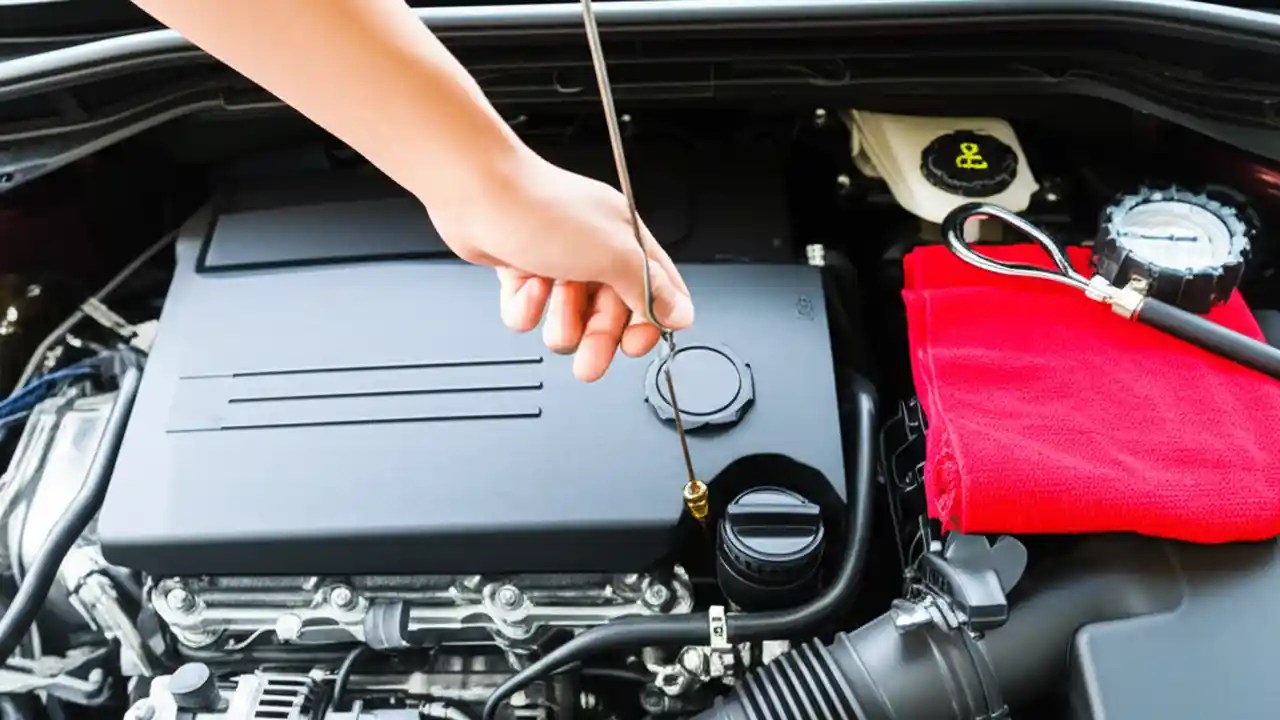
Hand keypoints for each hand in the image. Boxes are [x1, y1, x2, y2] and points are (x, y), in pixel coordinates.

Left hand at [422, 145, 694, 381]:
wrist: (475, 192)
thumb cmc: (541, 210)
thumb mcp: (612, 253)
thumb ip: (650, 287)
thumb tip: (682, 314)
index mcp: (626, 240)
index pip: (657, 290)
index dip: (651, 322)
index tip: (636, 346)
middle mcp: (595, 249)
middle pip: (611, 312)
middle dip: (599, 340)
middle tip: (589, 364)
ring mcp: (558, 260)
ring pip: (570, 316)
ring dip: (561, 324)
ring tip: (554, 313)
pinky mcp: (523, 269)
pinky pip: (531, 310)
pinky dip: (527, 309)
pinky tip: (526, 289)